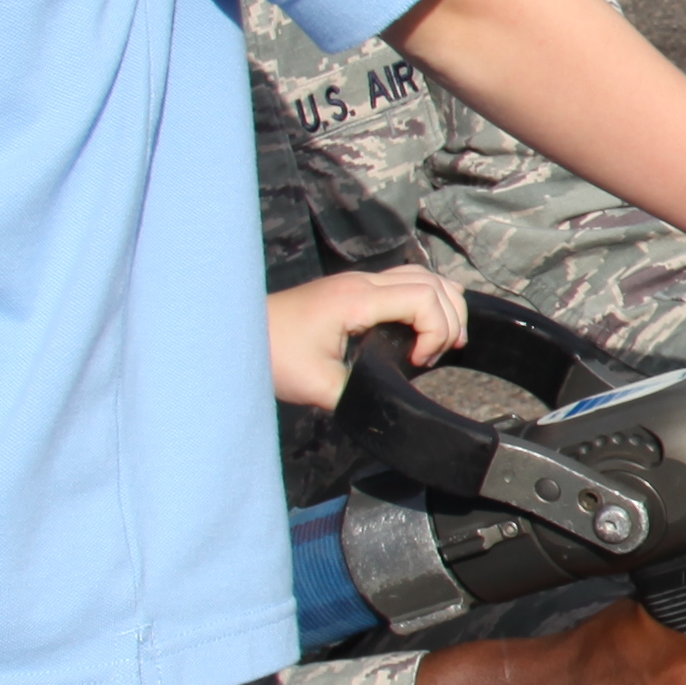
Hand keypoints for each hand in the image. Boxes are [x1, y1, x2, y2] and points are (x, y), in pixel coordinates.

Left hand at [267, 263, 462, 405]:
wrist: (236, 334)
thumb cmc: (272, 356)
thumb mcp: (319, 387)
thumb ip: (361, 395)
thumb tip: (391, 409)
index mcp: (356, 299)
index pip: (425, 297)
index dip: (436, 331)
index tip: (418, 362)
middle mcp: (362, 282)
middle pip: (434, 282)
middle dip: (449, 319)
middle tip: (437, 354)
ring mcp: (359, 281)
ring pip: (424, 276)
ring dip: (443, 306)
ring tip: (441, 342)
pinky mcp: (354, 289)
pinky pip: (407, 281)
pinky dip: (427, 300)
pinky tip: (424, 327)